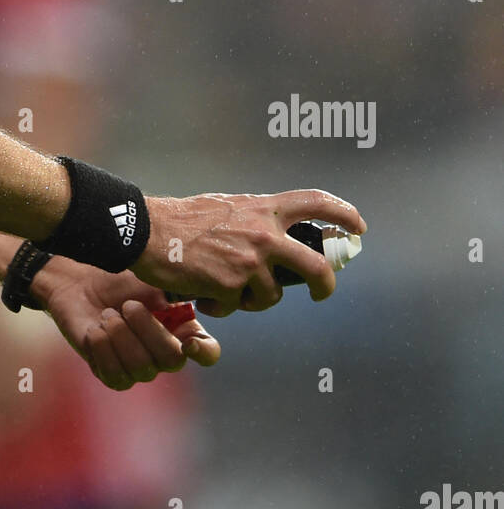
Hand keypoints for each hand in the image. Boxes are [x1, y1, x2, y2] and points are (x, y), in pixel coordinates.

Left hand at [32, 258, 220, 391]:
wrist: (79, 282)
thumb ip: (177, 288)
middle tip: (127, 305)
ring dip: (121, 338)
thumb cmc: (119, 277)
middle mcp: (165, 352)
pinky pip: (116, 376)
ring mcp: (139, 366)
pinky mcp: (112, 373)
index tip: (189, 343)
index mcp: (182, 327)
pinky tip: (95, 330)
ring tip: (107, 314)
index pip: (208, 352)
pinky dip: (104, 350)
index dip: (204, 352)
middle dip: (148, 331)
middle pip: (171, 360)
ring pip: (142, 370)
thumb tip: (200, 290)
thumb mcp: (151, 276)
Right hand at [131, 188, 366, 315]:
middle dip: (326, 285)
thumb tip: (275, 238)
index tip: (359, 227)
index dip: (342, 214)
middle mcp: (264, 233)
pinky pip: (238, 306)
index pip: (315, 202)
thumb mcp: (227, 208)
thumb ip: (255, 220)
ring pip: (272, 295)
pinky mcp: (232, 286)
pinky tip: (204, 293)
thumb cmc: (184, 220)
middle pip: (315, 266)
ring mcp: (251, 261)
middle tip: (323, 292)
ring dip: (252, 298)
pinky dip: (223, 306)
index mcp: (263, 208)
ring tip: (224, 288)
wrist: (149, 232)